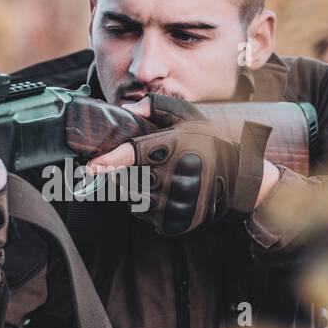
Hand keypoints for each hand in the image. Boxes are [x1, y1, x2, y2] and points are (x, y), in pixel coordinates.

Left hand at [88, 96, 276, 235]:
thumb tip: (129, 109)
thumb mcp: (187, 116)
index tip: (90, 167)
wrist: (237, 178)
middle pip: (125, 181)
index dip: (107, 163)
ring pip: (134, 200)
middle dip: (124, 176)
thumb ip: (157, 107)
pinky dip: (148, 208)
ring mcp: (170, 201)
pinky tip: (164, 196)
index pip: (128, 156)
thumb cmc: (207, 143)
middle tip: (142, 170)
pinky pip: (145, 216)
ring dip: (137, 192)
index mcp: (167, 148)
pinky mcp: (173, 221)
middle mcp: (167, 176)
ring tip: (157, 181)